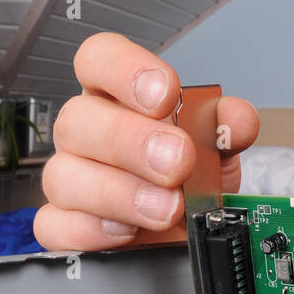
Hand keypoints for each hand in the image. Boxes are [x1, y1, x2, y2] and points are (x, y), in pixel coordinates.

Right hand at [33, 34, 258, 250]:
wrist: (187, 234)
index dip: (125, 70)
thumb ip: (227, 129)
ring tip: (168, 208)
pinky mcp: (63, 227)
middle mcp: (85, 135)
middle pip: (77, 119)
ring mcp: (68, 180)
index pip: (98, 59)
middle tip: (178, 162)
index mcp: (117, 99)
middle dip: (130, 141)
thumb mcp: (217, 151)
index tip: (166, 94)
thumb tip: (236, 120)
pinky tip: (129, 231)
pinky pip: (57, 225)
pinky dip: (94, 229)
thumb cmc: (190, 181)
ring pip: (64, 175)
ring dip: (120, 193)